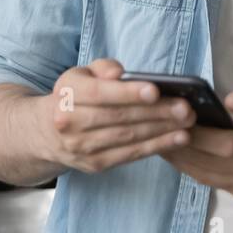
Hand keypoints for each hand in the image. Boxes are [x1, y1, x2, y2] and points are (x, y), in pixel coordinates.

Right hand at [32, 59, 196, 173]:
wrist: (45, 132)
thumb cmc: (75, 96)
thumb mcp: (81, 74)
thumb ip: (103, 67)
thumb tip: (119, 72)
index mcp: (67, 94)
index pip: (99, 94)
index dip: (127, 93)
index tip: (156, 90)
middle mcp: (69, 122)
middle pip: (119, 117)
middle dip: (156, 112)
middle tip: (186, 107)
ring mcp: (81, 148)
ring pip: (128, 137)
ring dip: (162, 130)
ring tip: (188, 121)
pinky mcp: (94, 164)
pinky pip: (130, 155)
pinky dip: (157, 146)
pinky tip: (179, 138)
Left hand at [161, 79, 232, 200]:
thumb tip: (228, 101)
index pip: (229, 144)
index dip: (201, 134)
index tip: (179, 117)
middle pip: (210, 162)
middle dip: (181, 145)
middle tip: (157, 125)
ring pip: (205, 176)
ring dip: (180, 159)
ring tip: (158, 138)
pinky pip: (211, 181)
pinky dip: (190, 167)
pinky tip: (177, 152)